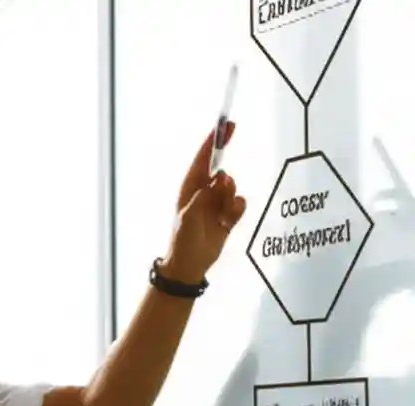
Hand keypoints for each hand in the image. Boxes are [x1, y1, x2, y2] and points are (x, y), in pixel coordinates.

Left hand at [161, 121, 247, 283]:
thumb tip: (218, 179)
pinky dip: (236, 211)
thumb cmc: (183, 240)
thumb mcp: (188, 217)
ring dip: (229, 198)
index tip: (224, 125)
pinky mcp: (228, 215)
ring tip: (219, 216)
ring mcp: (216, 203)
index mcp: (190, 188)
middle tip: (229, 152)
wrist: (191, 264)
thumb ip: (203, 197)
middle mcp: (204, 192)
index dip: (213, 141)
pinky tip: (226, 222)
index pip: (203, 159)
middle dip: (225, 166)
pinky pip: (240, 203)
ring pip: (233, 188)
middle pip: (221, 169)